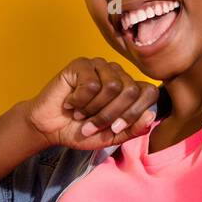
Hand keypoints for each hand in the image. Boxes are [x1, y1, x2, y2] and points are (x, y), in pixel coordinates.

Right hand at [26, 57, 159, 148]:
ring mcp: (100, 66)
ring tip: (81, 114)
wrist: (50, 128)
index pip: (149, 92)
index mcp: (129, 89)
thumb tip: (151, 116)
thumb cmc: (82, 130)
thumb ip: (133, 129)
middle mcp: (118, 74)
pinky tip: (70, 103)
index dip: (134, 113)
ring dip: (94, 109)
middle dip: (111, 115)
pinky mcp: (82, 64)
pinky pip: (91, 84)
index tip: (115, 128)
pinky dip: (79, 101)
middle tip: (92, 125)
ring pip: (113, 86)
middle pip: (131, 91)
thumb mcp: (111, 136)